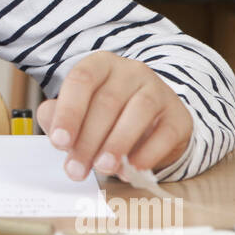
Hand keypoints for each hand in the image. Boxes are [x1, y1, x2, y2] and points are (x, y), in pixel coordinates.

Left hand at [35, 51, 193, 180]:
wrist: (151, 123)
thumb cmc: (105, 116)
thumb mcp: (77, 113)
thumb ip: (57, 118)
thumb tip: (56, 132)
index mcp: (100, 65)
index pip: (81, 80)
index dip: (69, 112)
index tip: (59, 142)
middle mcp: (131, 71)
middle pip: (107, 101)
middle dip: (88, 140)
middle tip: (76, 169)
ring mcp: (158, 90)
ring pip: (138, 111)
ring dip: (118, 143)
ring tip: (103, 167)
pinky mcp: (178, 116)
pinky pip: (165, 132)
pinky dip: (148, 153)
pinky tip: (133, 169)